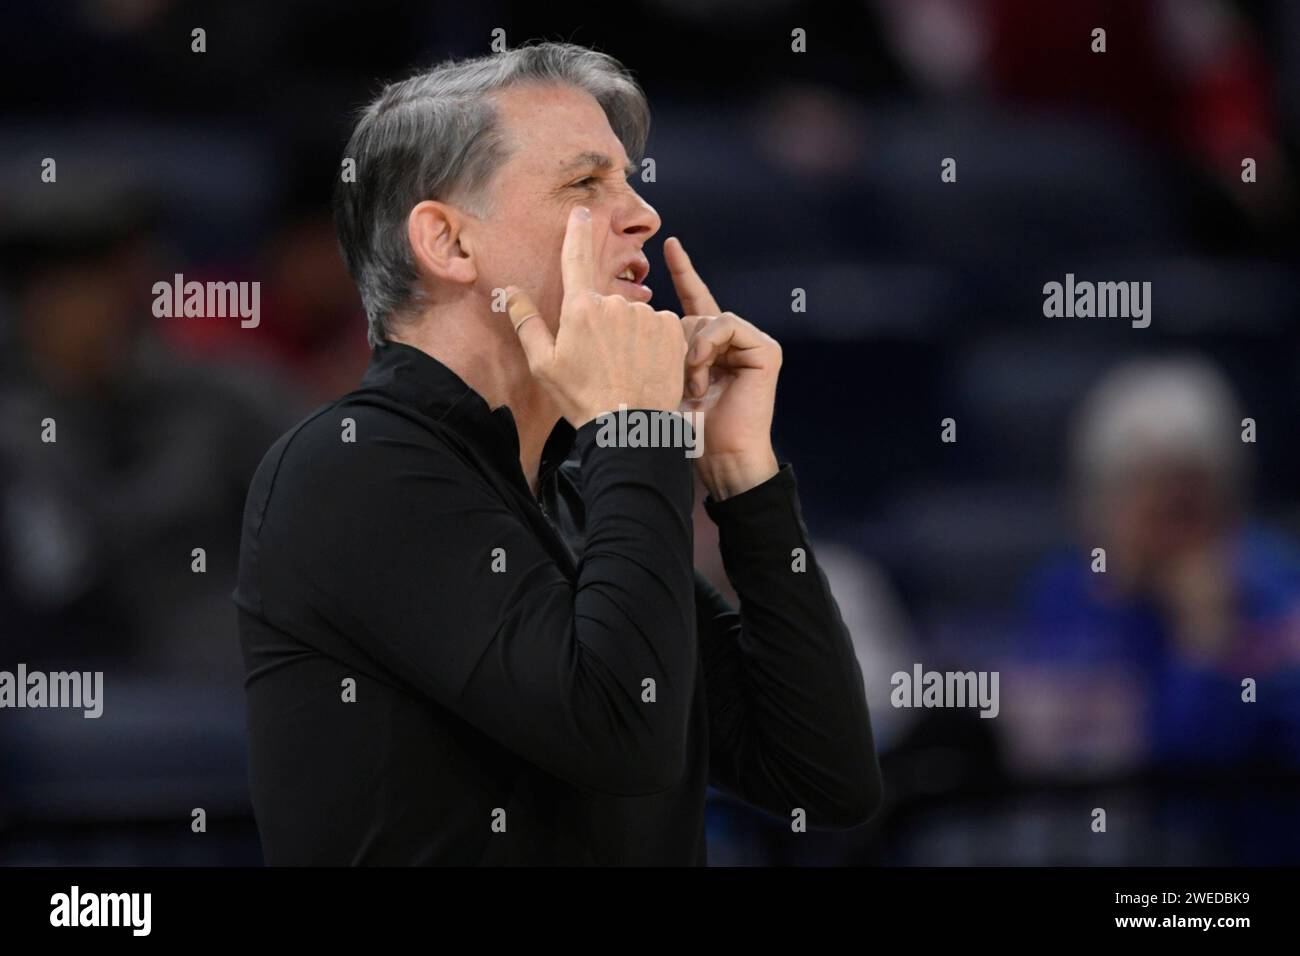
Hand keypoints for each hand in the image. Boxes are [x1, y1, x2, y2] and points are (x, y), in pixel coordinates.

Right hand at [505, 207, 686, 427]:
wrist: (629, 426)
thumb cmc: (582, 398)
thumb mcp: (544, 365)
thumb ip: (527, 322)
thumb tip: (511, 291)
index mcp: (580, 309)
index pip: (575, 258)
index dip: (578, 231)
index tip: (583, 212)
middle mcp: (615, 304)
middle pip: (605, 301)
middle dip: (602, 322)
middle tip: (600, 359)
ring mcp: (646, 315)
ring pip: (632, 315)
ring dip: (628, 333)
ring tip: (623, 367)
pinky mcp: (671, 329)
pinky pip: (656, 326)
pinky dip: (650, 341)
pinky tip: (643, 365)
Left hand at [666, 236, 780, 498]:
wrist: (717, 457)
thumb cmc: (683, 432)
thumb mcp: (657, 382)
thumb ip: (650, 349)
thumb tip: (625, 316)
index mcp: (705, 347)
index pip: (693, 300)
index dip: (684, 272)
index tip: (670, 244)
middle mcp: (730, 342)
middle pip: (692, 314)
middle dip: (674, 344)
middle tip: (676, 382)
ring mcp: (750, 344)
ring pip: (708, 319)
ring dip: (690, 352)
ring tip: (688, 385)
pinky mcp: (764, 349)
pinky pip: (727, 324)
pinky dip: (708, 347)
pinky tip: (703, 376)